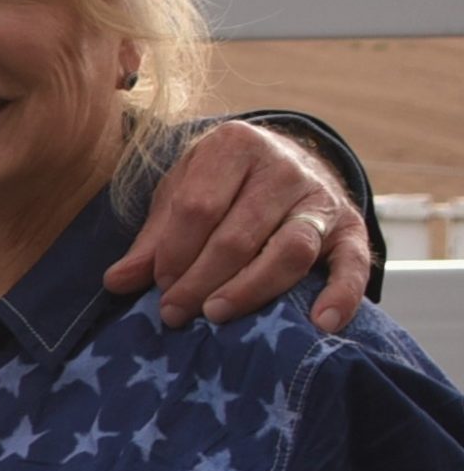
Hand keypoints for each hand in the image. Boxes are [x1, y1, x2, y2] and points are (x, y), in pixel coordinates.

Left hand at [105, 121, 367, 330]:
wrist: (287, 160)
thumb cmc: (220, 184)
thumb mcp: (179, 195)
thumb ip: (153, 240)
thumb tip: (116, 282)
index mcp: (234, 147)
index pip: (197, 207)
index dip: (174, 253)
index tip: (160, 285)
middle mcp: (283, 167)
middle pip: (238, 235)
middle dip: (201, 280)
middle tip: (174, 313)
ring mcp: (321, 198)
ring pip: (289, 251)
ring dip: (250, 290)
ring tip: (217, 315)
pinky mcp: (351, 227)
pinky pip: (353, 263)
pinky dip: (342, 295)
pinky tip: (320, 324)